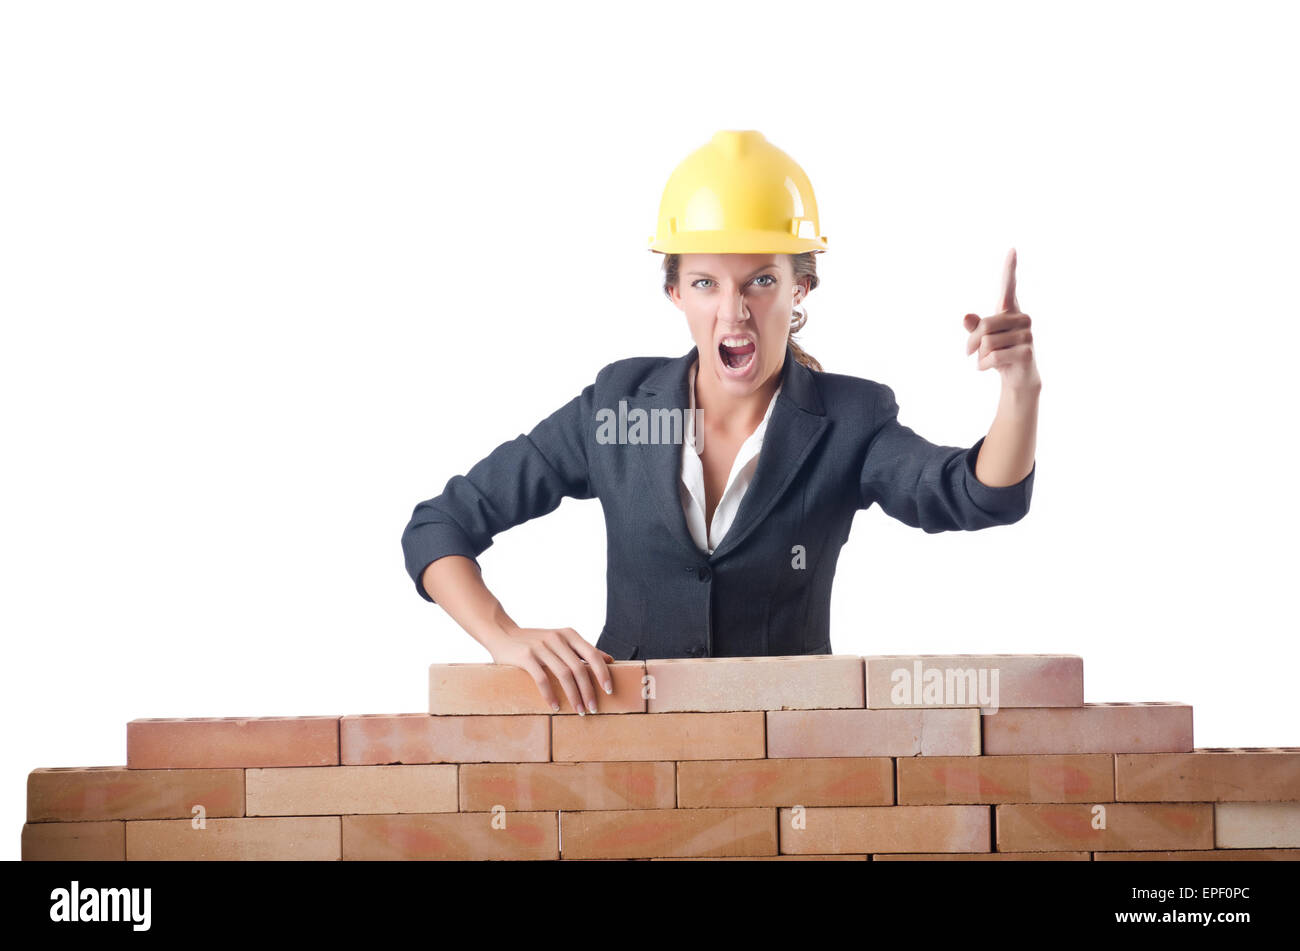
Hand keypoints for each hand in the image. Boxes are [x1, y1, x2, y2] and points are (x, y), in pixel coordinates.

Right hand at [486, 626, 615, 714]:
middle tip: (593, 708)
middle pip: (579, 668)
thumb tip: (610, 660)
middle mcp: (557, 638)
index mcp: (568, 634)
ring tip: (579, 710)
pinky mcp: (526, 656)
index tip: (609, 691)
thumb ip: (582, 650)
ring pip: (563, 675)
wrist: (502, 633)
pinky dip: (550, 695)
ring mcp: (541, 647)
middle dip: (588, 691)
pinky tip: (555, 706)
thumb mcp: (561, 641)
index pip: (592, 654)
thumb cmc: (535, 641)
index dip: (602, 673)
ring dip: (573, 696)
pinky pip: (542, 679)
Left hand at [963, 248, 1040, 392]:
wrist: (1018, 378)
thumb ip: (974, 327)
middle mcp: (1022, 318)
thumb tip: (965, 317)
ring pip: (987, 342)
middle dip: (971, 342)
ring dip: (979, 355)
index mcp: (1010, 310)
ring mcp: (1027, 335)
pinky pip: (993, 356)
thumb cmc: (999, 353)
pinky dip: (983, 365)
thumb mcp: (982, 339)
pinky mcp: (1027, 352)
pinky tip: (988, 367)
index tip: (1012, 249)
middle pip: (985, 325)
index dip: (1009, 268)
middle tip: (968, 352)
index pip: (1009, 286)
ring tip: (985, 360)